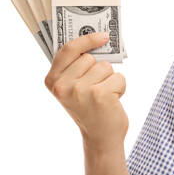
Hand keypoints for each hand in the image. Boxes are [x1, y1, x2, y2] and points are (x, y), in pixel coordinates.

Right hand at [45, 30, 127, 148]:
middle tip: (96, 90)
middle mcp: (63, 86)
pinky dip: (120, 88)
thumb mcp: (73, 89)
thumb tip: (95, 41)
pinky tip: (113, 101)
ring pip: (106, 67)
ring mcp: (80, 90)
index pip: (68, 50)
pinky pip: (118, 77)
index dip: (86, 40)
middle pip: (90, 58)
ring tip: (104, 96)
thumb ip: (76, 67)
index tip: (103, 36)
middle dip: (99, 70)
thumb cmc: (90, 110)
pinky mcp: (99, 95)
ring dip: (110, 80)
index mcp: (52, 81)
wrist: (100, 139)